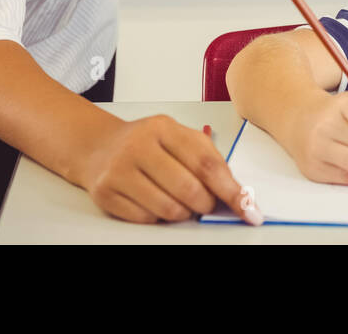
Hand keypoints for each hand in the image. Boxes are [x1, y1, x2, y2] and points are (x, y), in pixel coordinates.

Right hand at [75, 115, 262, 224]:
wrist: (99, 147)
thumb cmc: (148, 144)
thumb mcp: (178, 138)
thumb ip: (208, 160)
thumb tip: (239, 195)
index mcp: (163, 127)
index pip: (206, 163)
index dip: (231, 190)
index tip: (249, 209)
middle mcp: (138, 145)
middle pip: (189, 189)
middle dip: (206, 205)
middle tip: (207, 205)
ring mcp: (119, 169)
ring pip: (168, 208)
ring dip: (184, 214)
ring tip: (181, 203)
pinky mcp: (105, 193)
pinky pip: (146, 219)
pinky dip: (159, 218)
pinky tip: (156, 203)